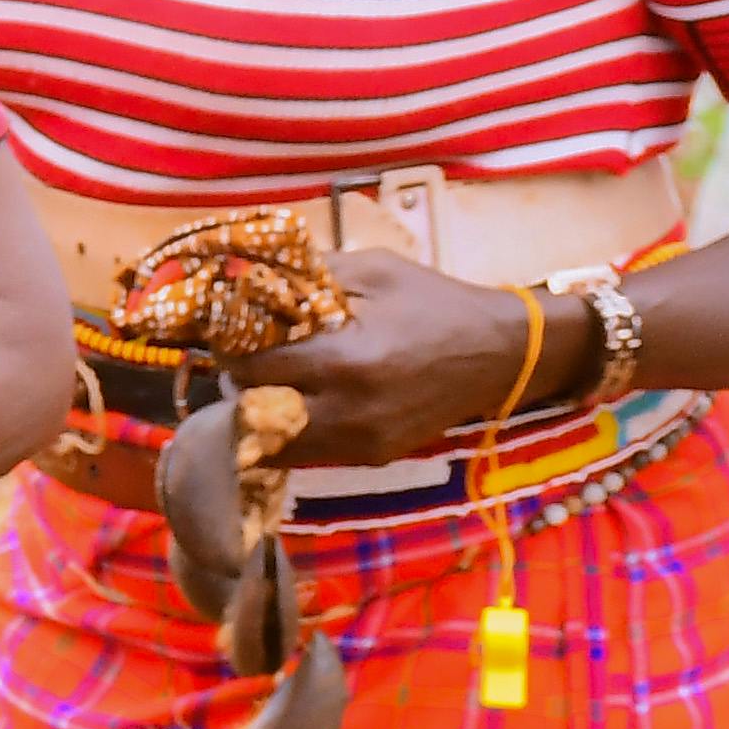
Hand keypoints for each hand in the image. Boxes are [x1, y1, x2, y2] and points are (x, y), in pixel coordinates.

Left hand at [228, 244, 543, 472]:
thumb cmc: (432, 303)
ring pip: (276, 446)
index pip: (253, 370)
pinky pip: (310, 454)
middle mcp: (349, 413)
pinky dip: (290, 433)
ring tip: (261, 385)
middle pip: (255, 414)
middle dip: (237, 388)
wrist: (499, 352)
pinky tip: (294, 402)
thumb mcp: (370, 271)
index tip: (228, 335)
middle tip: (236, 362)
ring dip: (257, 418)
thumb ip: (306, 274)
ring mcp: (363, 443)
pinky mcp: (375, 456)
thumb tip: (246, 273)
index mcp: (344, 362)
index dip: (231, 352)